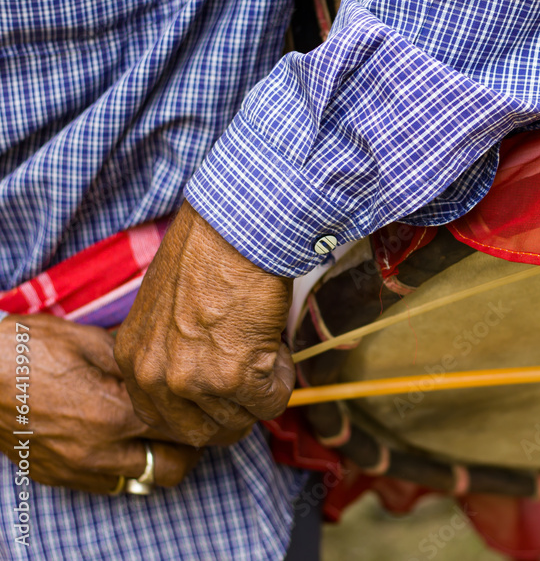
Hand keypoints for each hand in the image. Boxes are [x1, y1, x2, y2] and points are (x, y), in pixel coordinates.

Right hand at [0, 314, 200, 493]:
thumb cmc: (28, 348)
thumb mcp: (92, 342)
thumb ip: (138, 363)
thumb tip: (172, 366)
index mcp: (118, 413)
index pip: (187, 430)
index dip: (206, 417)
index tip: (212, 404)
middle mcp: (101, 451)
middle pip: (173, 467)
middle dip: (191, 447)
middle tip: (193, 421)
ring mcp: (77, 469)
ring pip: (143, 482)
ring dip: (159, 460)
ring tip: (160, 433)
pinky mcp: (56, 476)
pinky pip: (108, 486)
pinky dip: (125, 469)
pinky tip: (124, 442)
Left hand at [114, 201, 294, 446]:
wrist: (236, 231)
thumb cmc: (207, 255)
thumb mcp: (166, 311)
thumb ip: (174, 353)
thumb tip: (206, 384)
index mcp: (134, 361)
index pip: (164, 421)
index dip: (201, 413)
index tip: (223, 397)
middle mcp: (156, 377)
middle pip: (203, 431)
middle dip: (235, 414)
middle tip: (253, 383)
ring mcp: (194, 380)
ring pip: (241, 420)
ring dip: (261, 392)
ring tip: (265, 350)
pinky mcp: (235, 376)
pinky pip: (271, 402)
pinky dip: (283, 379)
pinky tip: (276, 344)